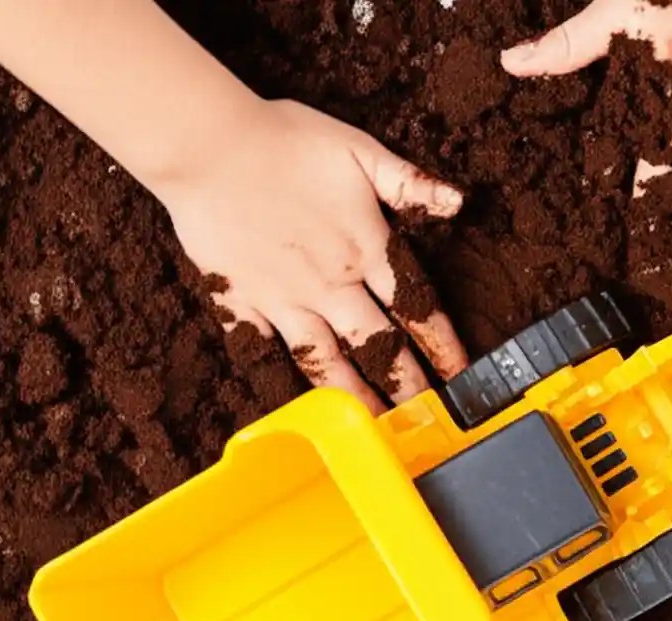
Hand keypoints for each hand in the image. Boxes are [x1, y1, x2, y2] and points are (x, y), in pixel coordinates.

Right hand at [160, 98, 468, 413]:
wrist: (208, 147)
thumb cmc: (286, 142)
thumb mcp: (361, 151)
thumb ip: (411, 184)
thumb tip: (460, 203)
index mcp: (366, 249)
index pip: (416, 308)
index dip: (442, 345)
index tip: (462, 377)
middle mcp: (330, 285)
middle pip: (377, 347)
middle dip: (407, 387)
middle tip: (427, 421)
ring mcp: (284, 299)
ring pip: (326, 362)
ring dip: (353, 398)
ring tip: (373, 428)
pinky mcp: (240, 302)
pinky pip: (263, 349)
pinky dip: (278, 378)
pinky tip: (291, 403)